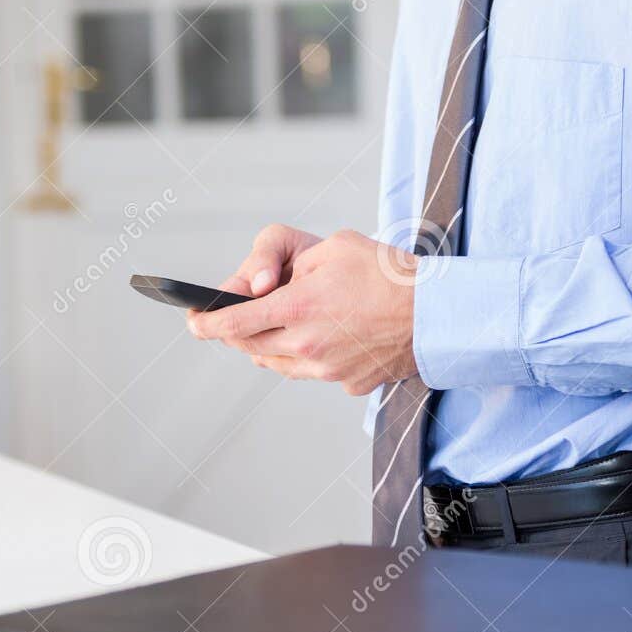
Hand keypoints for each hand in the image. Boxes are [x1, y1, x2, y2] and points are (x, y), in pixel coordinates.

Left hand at [189, 229, 419, 396]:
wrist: (439, 314)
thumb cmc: (390, 274)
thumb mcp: (334, 248)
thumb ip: (295, 266)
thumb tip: (274, 286)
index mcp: (297, 309)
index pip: (233, 323)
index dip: (205, 324)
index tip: (192, 322)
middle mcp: (305, 346)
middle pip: (251, 346)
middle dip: (239, 331)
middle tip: (238, 317)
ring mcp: (326, 370)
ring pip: (278, 363)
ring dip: (271, 344)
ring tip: (286, 323)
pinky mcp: (347, 384)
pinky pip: (312, 372)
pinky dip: (308, 356)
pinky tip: (327, 336)